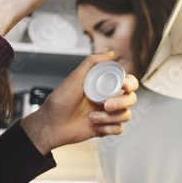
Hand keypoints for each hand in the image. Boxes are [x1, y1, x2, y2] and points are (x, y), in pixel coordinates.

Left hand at [20, 52, 137, 153]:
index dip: (131, 83)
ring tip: (91, 118)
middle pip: (131, 99)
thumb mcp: (74, 77)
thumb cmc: (59, 101)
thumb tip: (110, 53)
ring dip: (110, 117)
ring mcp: (107, 114)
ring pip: (126, 115)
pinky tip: (95, 126)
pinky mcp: (105, 128)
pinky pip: (119, 129)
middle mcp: (107, 99)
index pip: (127, 82)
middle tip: (105, 105)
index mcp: (103, 86)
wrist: (50, 125)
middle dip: (122, 103)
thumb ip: (91, 62)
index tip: (125, 86)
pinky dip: (109, 128)